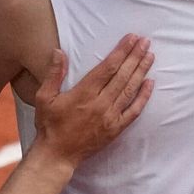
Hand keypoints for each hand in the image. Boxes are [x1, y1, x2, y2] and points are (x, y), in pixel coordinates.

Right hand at [31, 35, 153, 166]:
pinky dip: (143, 97)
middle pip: (122, 75)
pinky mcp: (116, 129)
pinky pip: (134, 111)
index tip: (131, 38)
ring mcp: (110, 117)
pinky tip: (150, 83)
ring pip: (130, 90)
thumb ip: (53, 74)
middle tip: (145, 41)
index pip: (108, 67)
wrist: (57, 155)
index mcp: (84, 93)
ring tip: (150, 56)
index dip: (121, 51)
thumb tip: (59, 52)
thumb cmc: (49, 125)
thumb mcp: (43, 98)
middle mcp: (100, 103)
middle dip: (135, 56)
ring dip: (141, 71)